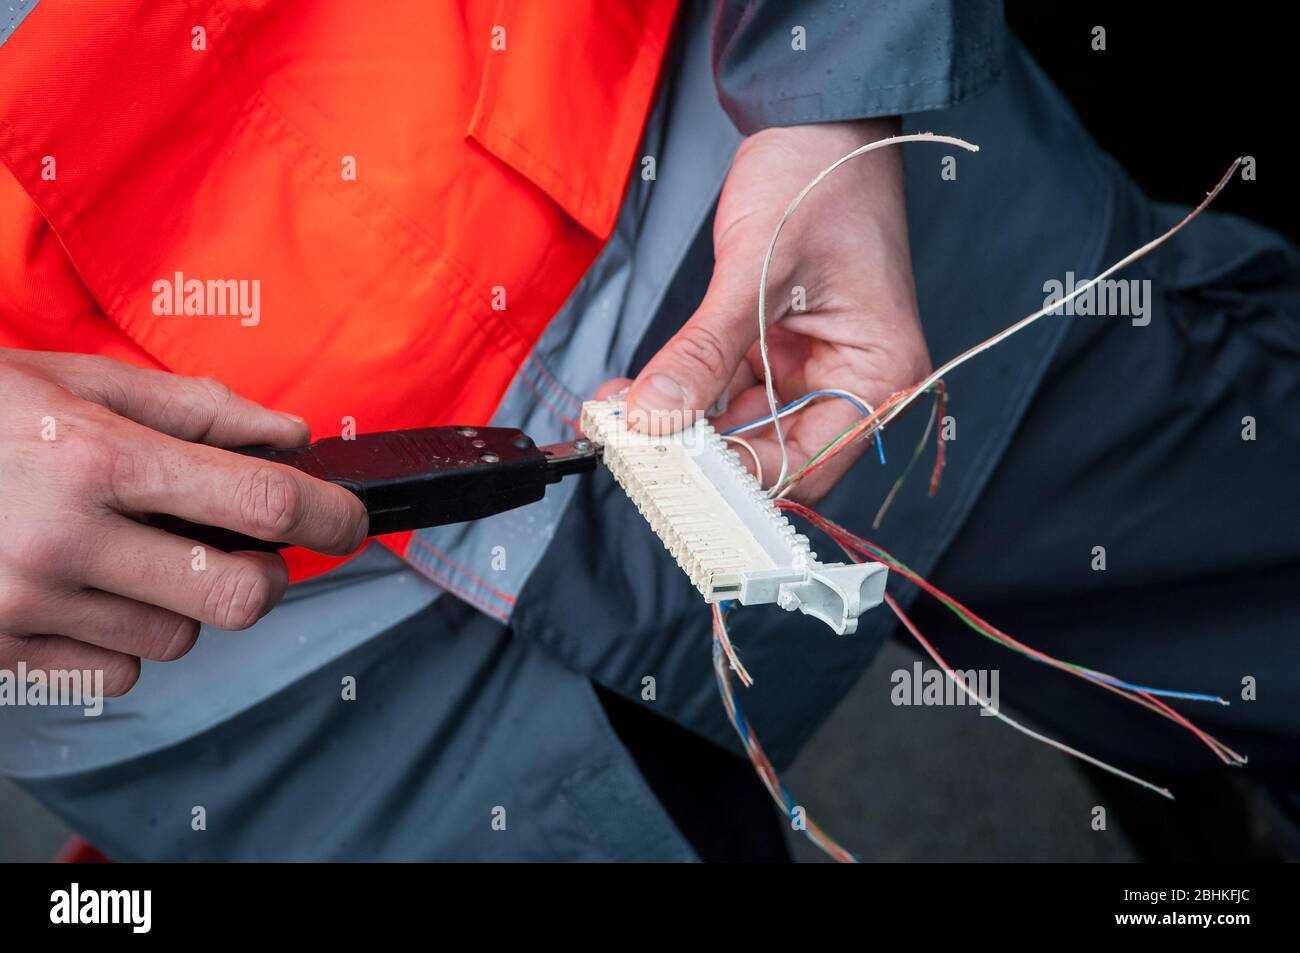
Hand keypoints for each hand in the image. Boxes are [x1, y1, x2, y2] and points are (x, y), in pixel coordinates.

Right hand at [0, 350, 367, 694]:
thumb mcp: (76, 382)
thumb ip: (195, 411)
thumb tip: (289, 437)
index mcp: (98, 458)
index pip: (262, 503)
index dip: (330, 517)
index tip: (350, 521)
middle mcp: (67, 538)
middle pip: (239, 596)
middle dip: (265, 575)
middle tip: (247, 547)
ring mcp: (29, 604)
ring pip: (180, 641)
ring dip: (183, 605)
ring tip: (132, 554)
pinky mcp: (3, 651)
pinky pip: (119, 674)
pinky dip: (125, 642)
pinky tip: (88, 593)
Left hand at [599, 118, 929, 501]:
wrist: (815, 120)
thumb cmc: (817, 179)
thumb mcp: (754, 269)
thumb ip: (703, 349)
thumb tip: (653, 414)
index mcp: (878, 374)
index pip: (808, 462)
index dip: (739, 476)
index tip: (671, 472)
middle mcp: (851, 381)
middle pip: (773, 453)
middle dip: (701, 454)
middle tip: (636, 451)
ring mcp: (812, 367)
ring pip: (742, 427)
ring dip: (683, 426)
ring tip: (623, 420)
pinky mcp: (777, 350)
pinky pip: (728, 391)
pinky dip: (686, 393)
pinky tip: (638, 395)